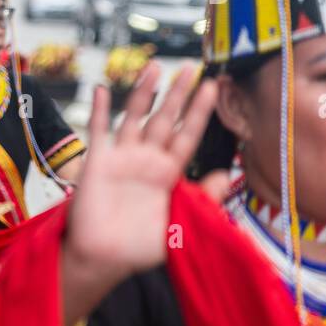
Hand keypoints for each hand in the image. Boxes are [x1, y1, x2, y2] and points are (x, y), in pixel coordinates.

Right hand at [64, 63, 217, 279]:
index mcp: (168, 174)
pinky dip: (99, 110)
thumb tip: (228, 176)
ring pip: (134, 117)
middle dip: (178, 94)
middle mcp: (146, 161)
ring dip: (143, 92)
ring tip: (155, 67)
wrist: (103, 258)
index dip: (200, 112)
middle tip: (191, 68)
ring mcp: (121, 158)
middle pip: (165, 119)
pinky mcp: (97, 161)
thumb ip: (205, 200)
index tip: (213, 88)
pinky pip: (98, 130)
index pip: (188, 135)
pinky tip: (101, 89)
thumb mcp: (181, 223)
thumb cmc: (140, 247)